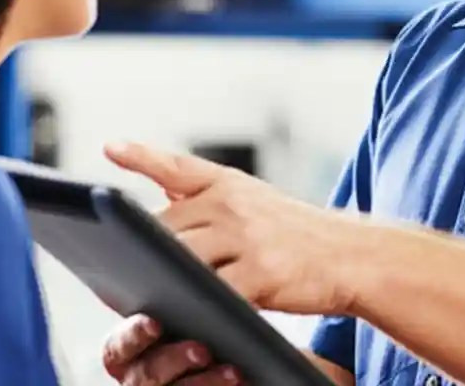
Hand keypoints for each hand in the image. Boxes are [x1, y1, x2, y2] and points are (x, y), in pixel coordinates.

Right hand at [102, 314, 242, 385]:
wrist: (208, 363)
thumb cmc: (190, 333)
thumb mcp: (179, 318)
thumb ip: (177, 306)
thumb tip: (194, 287)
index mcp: (125, 353)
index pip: (118, 345)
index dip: (135, 334)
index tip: (155, 324)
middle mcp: (135, 380)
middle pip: (147, 374)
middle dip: (175, 360)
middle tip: (202, 350)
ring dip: (205, 382)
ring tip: (232, 372)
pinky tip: (239, 382)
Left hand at [104, 142, 366, 314]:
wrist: (353, 256)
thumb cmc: (297, 234)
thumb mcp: (255, 200)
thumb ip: (209, 196)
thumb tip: (162, 188)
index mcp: (230, 184)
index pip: (177, 167)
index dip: (142, 157)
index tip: (111, 149)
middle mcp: (235, 204)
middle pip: (165, 227)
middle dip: (141, 252)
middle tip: (118, 268)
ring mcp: (247, 238)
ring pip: (182, 260)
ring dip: (161, 280)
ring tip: (141, 294)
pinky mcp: (260, 274)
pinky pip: (212, 293)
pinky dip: (194, 307)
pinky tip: (184, 315)